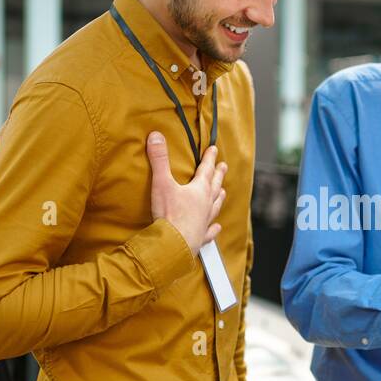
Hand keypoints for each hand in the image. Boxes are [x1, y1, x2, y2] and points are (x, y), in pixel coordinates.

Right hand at [146, 132, 224, 255]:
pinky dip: (214, 229)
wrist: (174, 244)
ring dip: (219, 198)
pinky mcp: (200, 237)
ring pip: (215, 206)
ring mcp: (204, 222)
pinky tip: (217, 228)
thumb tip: (156, 136)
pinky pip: (210, 231)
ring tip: (223, 192)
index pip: (206, 170)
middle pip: (215, 186)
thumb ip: (159, 159)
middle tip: (224, 167)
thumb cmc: (169, 214)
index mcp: (199, 190)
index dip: (209, 158)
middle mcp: (206, 205)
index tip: (214, 150)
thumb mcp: (162, 183)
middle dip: (218, 175)